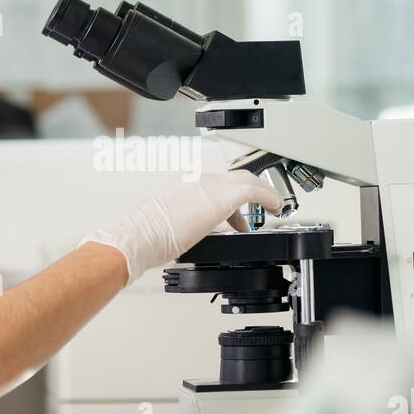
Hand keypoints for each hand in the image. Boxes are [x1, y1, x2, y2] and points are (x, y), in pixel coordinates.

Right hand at [79, 170, 283, 285]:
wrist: (138, 236)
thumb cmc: (144, 236)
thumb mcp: (167, 224)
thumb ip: (181, 224)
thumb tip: (187, 236)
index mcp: (184, 187)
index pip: (216, 184)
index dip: (233, 197)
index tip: (239, 213)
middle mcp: (197, 181)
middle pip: (234, 177)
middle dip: (253, 191)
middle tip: (264, 205)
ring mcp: (208, 186)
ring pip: (245, 180)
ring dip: (263, 193)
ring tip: (274, 206)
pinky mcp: (220, 198)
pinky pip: (253, 191)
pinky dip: (268, 196)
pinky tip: (276, 207)